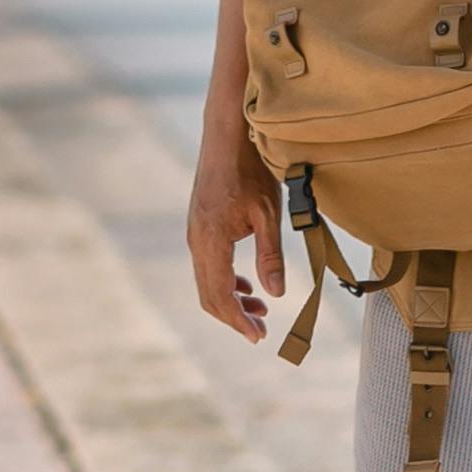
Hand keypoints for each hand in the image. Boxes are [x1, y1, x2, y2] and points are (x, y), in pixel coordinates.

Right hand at [186, 138, 286, 341]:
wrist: (226, 134)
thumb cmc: (250, 169)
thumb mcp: (268, 214)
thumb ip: (270, 256)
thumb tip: (276, 294)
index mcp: (211, 240)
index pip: (220, 295)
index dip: (238, 320)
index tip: (258, 336)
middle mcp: (197, 241)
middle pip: (209, 295)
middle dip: (234, 316)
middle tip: (261, 330)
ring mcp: (195, 233)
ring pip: (207, 281)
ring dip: (231, 300)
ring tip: (259, 308)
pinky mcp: (200, 226)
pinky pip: (207, 265)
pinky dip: (225, 282)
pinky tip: (247, 284)